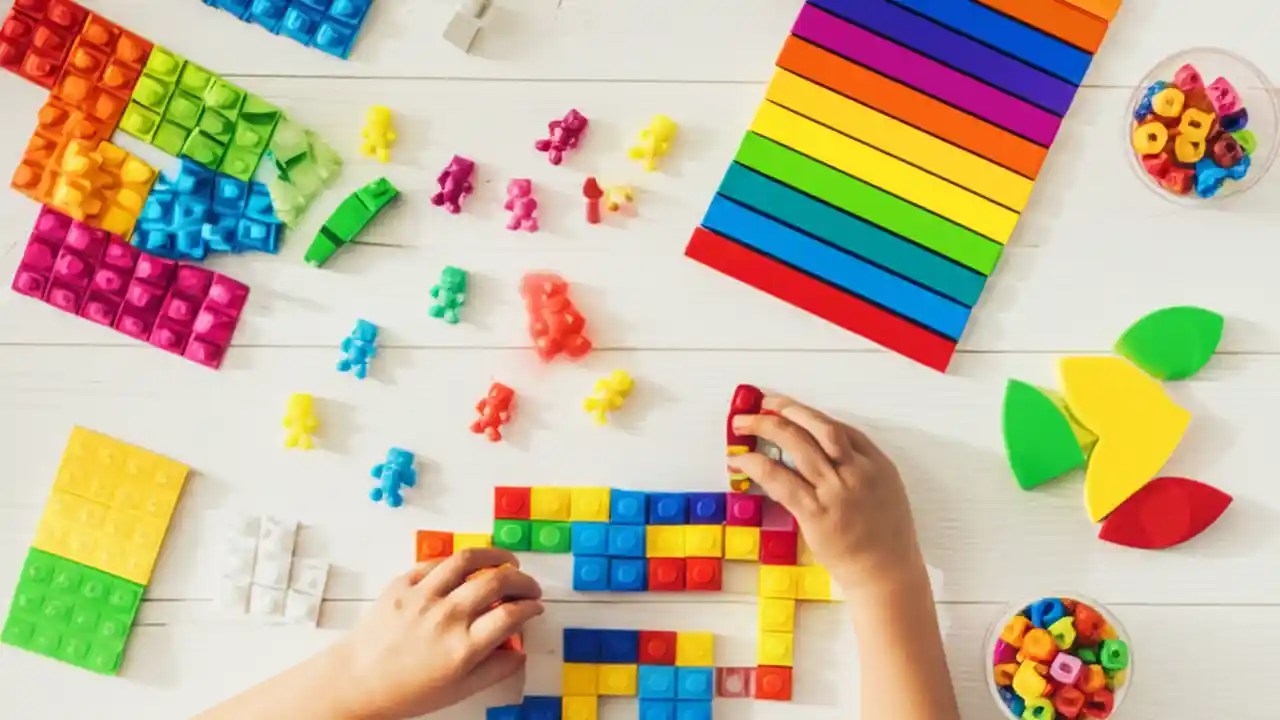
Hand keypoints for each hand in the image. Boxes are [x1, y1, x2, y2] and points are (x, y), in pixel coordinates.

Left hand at [333, 549, 544, 719]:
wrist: (357, 681)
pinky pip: (437, 562)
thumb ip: (495, 670)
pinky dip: (458, 562)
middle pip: (497, 581)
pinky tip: (468, 568)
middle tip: (528, 586)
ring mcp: (423, 597)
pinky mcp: (402, 584)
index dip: (530, 606)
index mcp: (463, 647)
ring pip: (468, 560)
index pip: (511, 614)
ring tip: (507, 561)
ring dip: (495, 556)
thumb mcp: (459, 690)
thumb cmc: (407, 691)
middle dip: (522, 579)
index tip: (535, 607)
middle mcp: (446, 617)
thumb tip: (519, 652)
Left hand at [729, 396, 922, 597]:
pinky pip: (781, 480)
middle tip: (763, 403)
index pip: (838, 427)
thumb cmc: (885, 538)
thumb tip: (821, 451)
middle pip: (817, 427)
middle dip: (786, 409)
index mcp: (876, 463)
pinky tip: (741, 460)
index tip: (785, 407)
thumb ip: (857, 468)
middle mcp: (857, 471)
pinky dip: (757, 465)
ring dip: (766, 427)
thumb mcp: (884, 491)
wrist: (887, 574)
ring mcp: (836, 492)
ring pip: (797, 445)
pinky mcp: (816, 514)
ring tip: (742, 423)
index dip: (806, 413)